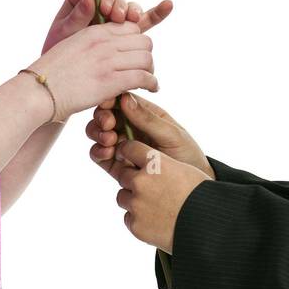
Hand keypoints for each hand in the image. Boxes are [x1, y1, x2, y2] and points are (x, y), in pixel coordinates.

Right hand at [28, 21, 157, 120]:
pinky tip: (152, 89)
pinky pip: (143, 77)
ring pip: (147, 58)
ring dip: (151, 70)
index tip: (135, 55)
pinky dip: (152, 83)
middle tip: (144, 70)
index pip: (131, 28)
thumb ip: (91, 45)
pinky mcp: (111, 80)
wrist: (38, 90)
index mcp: (94, 32)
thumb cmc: (51, 74)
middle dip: (146, 55)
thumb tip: (106, 52)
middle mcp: (104, 42)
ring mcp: (108, 60)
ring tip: (148, 81)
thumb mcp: (72, 47)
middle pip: (144, 41)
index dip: (137, 42)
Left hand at [41, 0, 173, 55]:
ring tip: (131, 20)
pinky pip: (145, 20)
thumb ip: (77, 16)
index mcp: (83, 1)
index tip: (104, 8)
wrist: (61, 80)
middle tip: (116, 17)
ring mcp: (116, 22)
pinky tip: (168, 5)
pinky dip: (156, 13)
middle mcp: (102, 8)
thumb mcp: (63, 34)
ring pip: (130, 11)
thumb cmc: (58, 54)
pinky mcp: (128, 37)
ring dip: (132, 14)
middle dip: (120, 6)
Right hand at [86, 94, 213, 179]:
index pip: (122, 100)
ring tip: (110, 140)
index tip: (107, 103)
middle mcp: (130, 128)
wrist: (190, 191)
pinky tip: (107, 153)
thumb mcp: (172, 134)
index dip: (110, 98)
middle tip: (108, 124)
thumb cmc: (187, 156)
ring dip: (98, 134)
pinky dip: (98, 151)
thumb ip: (148, 119)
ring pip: (99, 134)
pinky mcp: (117, 165)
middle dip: (102, 117)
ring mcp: (122, 146)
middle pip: (105, 115)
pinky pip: (99, 155)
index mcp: (145, 114)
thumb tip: (124, 98)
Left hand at [107, 137, 210, 253]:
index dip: (128, 152)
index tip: (129, 157)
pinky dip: (138, 219)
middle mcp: (141, 181)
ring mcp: (137, 204)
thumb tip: (145, 164)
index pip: (129, 148)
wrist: (208, 228)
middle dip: (132, 179)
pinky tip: (156, 221)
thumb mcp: (183, 169)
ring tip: (155, 206)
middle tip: (149, 188)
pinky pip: (128, 218)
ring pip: (122, 197)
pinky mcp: (136, 225)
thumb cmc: (201, 196)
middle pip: (123, 174)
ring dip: (133, 200)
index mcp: (155, 163)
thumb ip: (160, 165)